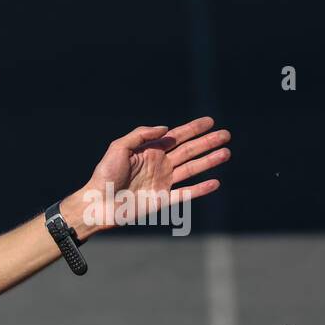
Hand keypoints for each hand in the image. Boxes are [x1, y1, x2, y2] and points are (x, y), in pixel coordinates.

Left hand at [63, 117, 230, 235]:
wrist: (98, 203)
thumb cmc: (104, 175)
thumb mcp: (119, 148)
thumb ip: (141, 135)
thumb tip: (165, 129)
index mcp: (150, 151)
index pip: (176, 137)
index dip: (193, 128)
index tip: (210, 121)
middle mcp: (159, 165)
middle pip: (189, 150)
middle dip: (207, 142)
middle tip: (226, 134)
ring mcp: (162, 182)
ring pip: (191, 169)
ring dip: (209, 161)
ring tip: (226, 152)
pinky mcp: (162, 200)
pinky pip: (185, 194)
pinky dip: (200, 189)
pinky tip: (215, 182)